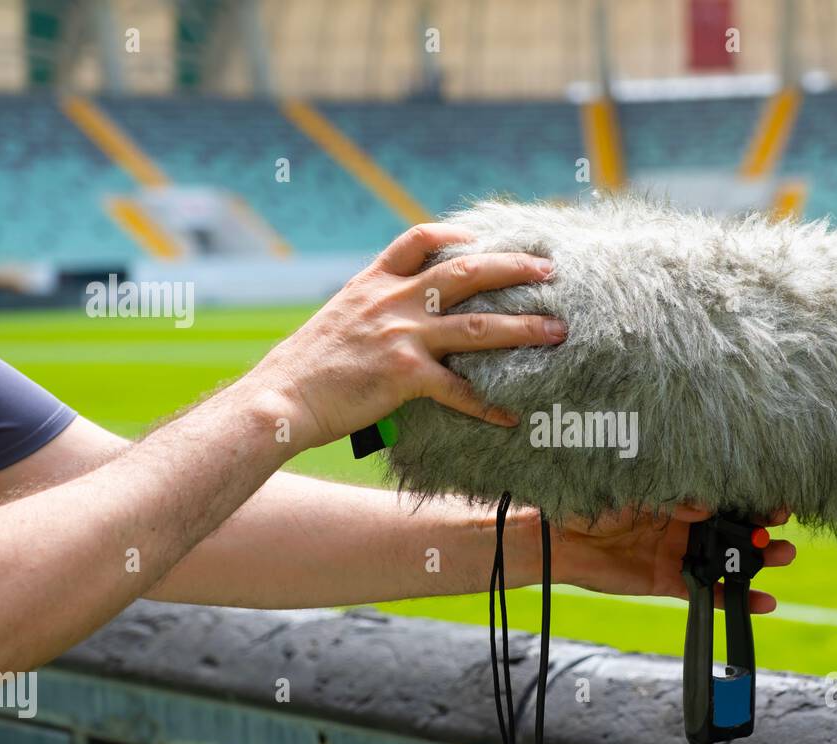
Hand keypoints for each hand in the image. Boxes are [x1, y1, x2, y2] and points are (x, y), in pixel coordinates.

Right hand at [249, 223, 563, 451]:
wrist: (279, 398)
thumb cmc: (303, 369)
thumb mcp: (335, 321)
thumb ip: (368, 311)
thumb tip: (390, 319)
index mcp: (372, 284)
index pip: (419, 240)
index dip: (456, 234)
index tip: (485, 236)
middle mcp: (392, 301)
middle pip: (466, 272)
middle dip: (514, 267)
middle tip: (550, 269)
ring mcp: (401, 336)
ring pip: (477, 326)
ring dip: (524, 328)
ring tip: (558, 331)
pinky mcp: (404, 375)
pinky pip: (459, 391)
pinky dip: (488, 406)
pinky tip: (511, 417)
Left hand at [552, 504, 796, 613]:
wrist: (560, 539)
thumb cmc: (591, 504)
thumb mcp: (632, 494)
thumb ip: (669, 501)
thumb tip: (707, 505)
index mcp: (675, 498)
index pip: (720, 496)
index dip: (748, 497)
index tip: (774, 496)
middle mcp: (683, 525)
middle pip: (731, 527)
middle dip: (761, 526)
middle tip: (784, 525)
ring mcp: (679, 555)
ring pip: (726, 558)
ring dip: (757, 558)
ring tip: (784, 554)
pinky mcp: (670, 582)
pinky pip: (708, 593)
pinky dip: (735, 598)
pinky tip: (765, 602)